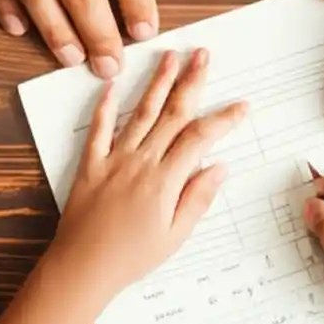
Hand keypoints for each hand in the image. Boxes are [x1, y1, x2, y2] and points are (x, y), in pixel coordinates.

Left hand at [46, 49, 246, 295]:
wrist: (82, 267)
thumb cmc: (131, 258)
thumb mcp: (175, 235)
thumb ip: (197, 198)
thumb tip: (219, 167)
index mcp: (165, 181)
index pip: (201, 138)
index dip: (223, 119)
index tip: (241, 105)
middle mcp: (141, 162)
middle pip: (172, 114)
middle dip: (191, 82)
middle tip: (203, 56)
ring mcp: (114, 160)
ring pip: (141, 114)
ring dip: (157, 83)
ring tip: (170, 57)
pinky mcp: (90, 165)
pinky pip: (99, 129)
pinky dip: (106, 106)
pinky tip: (112, 85)